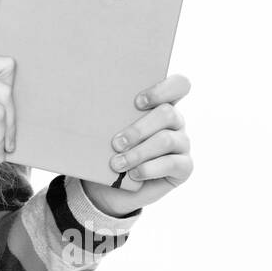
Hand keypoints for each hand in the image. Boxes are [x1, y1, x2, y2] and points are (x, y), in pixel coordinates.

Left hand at [80, 73, 193, 217]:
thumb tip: (87, 102)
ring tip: (116, 163)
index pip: (178, 85)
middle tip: (115, 143)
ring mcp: (182, 143)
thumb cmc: (107, 149)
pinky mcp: (184, 167)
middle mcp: (175, 121)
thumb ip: (107, 114)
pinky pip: (172, 164)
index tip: (137, 102)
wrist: (108, 185)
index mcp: (160, 104)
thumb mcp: (105, 130)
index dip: (162, 89)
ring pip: (166, 140)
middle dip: (138, 129)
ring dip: (138, 152)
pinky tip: (133, 174)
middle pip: (168, 113)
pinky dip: (149, 169)